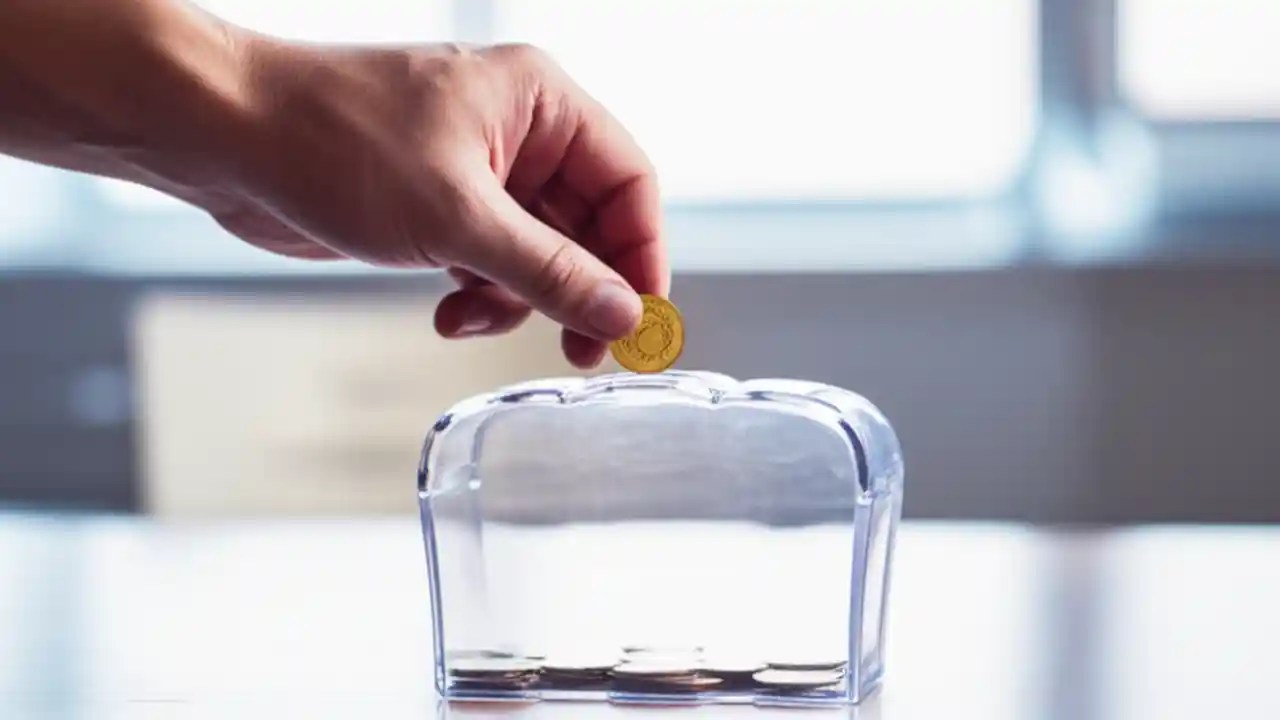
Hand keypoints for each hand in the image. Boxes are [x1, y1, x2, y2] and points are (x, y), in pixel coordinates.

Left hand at [207, 38, 667, 367]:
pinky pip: (490, 259)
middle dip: (578, 288)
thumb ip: (550, 272)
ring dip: (516, 298)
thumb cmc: (334, 141)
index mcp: (539, 101)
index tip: (639, 321)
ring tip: (471, 318)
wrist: (225, 136)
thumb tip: (623, 314)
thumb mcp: (458, 218)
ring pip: (538, 250)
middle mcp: (518, 130)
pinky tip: (445, 310)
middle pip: (589, 223)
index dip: (643, 255)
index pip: (629, 181)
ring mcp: (477, 167)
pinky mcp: (438, 202)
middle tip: (580, 350)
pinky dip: (478, 292)